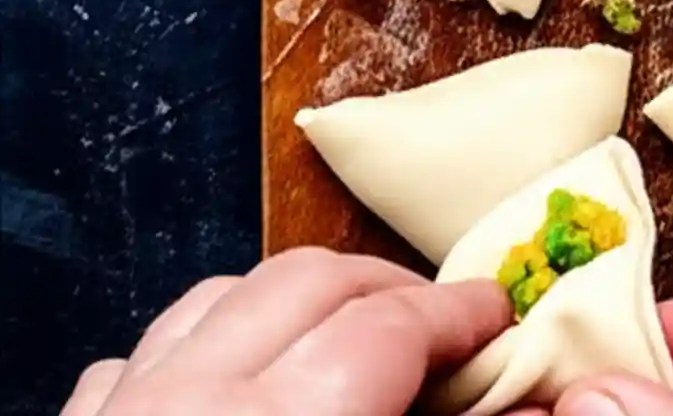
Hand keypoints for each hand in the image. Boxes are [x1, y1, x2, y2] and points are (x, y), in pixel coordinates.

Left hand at [61, 247, 510, 415]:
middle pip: (307, 284)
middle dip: (389, 287)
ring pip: (219, 299)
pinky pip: (141, 358)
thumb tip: (534, 412)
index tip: (496, 317)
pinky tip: (230, 383)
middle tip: (442, 325)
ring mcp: (124, 409)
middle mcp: (189, 399)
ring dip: (296, 304)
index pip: (387, 326)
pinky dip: (203, 350)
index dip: (458, 313)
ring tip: (346, 339)